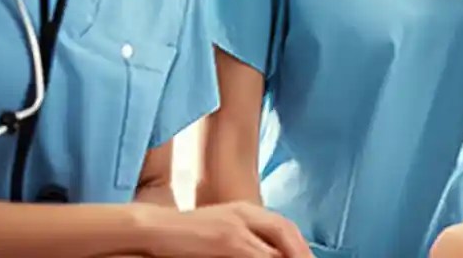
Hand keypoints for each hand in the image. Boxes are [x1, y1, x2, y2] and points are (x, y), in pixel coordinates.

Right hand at [140, 201, 313, 257]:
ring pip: (277, 245)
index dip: (298, 244)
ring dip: (291, 257)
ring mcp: (237, 226)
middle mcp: (245, 213)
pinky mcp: (228, 240)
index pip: (283, 225)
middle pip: (286, 230)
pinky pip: (260, 257)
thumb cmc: (183, 237)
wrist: (154, 229)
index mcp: (244, 210)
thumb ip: (242, 240)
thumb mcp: (218, 233)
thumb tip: (266, 251)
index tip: (308, 257)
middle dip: (302, 250)